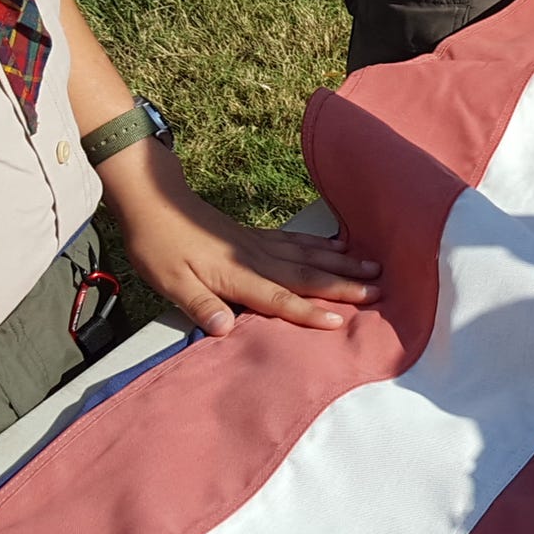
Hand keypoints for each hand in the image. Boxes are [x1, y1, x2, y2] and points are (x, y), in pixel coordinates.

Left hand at [106, 156, 384, 336]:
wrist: (155, 202)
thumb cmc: (159, 246)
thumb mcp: (169, 283)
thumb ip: (200, 305)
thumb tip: (225, 330)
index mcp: (237, 274)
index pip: (279, 298)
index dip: (308, 311)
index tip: (339, 321)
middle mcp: (256, 258)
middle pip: (307, 274)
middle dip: (344, 284)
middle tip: (379, 289)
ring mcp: (260, 244)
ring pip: (309, 255)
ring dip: (342, 263)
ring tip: (373, 267)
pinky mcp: (257, 235)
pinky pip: (297, 240)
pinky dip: (321, 244)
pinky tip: (339, 245)